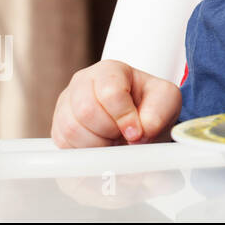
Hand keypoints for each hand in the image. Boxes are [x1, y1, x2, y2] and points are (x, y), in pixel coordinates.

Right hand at [51, 60, 180, 147]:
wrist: (139, 118)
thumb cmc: (151, 105)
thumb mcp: (166, 101)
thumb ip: (158, 114)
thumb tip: (138, 135)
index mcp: (110, 71)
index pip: (110, 92)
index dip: (124, 117)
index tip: (137, 132)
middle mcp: (81, 83)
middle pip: (86, 111)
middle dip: (110, 131)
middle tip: (125, 137)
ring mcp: (66, 106)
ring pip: (71, 130)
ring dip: (98, 144)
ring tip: (115, 141)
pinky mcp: (58, 128)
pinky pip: (63, 145)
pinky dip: (85, 153)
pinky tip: (101, 147)